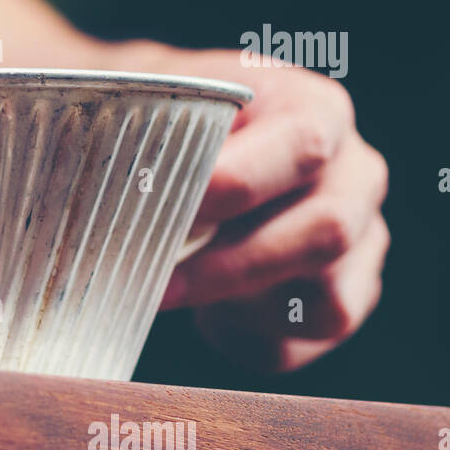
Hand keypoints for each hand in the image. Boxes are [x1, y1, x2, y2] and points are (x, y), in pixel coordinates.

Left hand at [113, 41, 389, 371]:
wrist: (185, 155)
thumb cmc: (167, 126)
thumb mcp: (156, 104)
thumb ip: (139, 130)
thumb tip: (88, 175)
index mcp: (316, 110)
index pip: (303, 147)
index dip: (232, 185)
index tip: (157, 207)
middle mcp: (356, 175)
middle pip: (324, 233)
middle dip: (225, 266)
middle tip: (148, 279)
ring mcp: (361, 243)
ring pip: (322, 300)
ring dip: (231, 304)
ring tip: (168, 288)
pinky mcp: (342, 301)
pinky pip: (297, 345)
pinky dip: (239, 340)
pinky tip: (202, 312)